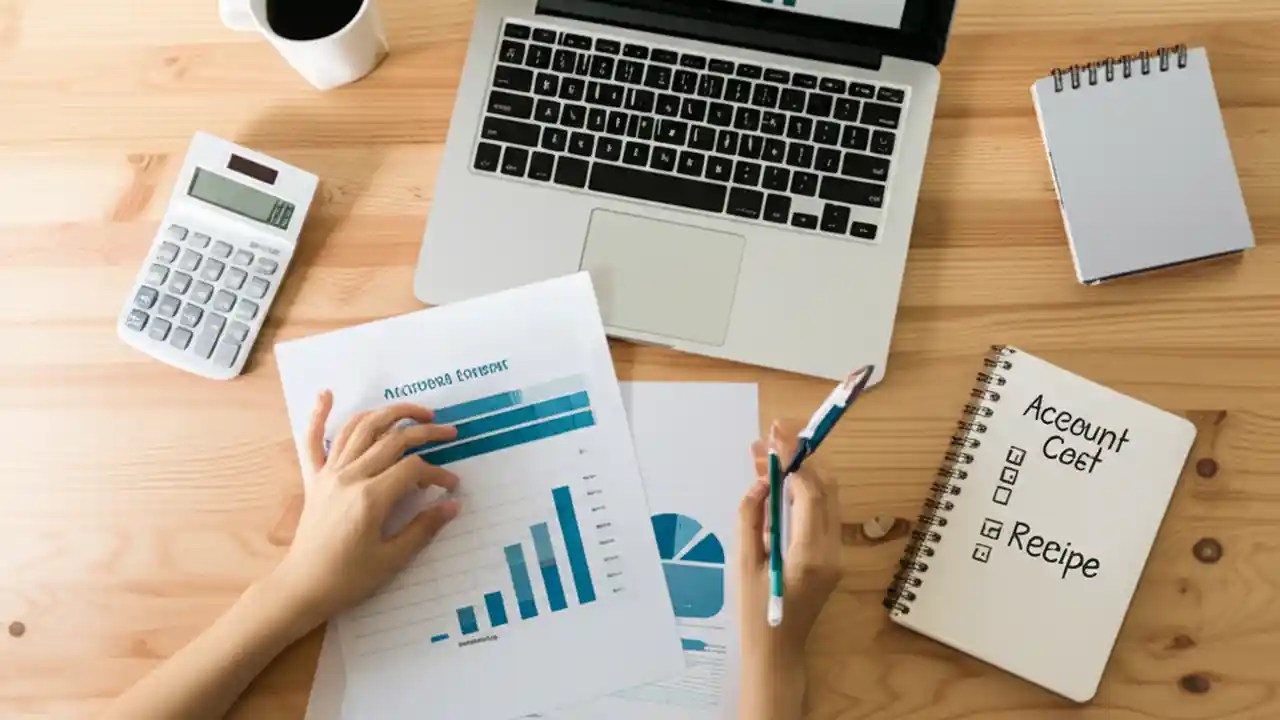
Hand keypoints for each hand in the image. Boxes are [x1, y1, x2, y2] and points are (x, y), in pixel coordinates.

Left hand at [268, 391, 461, 627]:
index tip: (452, 486)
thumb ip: (423, 528)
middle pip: (392, 440)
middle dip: (424, 432)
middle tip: (449, 431)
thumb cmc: (347, 579)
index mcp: (369, 498)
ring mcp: (328, 475)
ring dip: (388, 413)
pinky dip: (318, 415)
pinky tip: (326, 395)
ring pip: (359, 429)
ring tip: (413, 411)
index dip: (438, 473)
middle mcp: (348, 477)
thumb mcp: (391, 559)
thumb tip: (453, 505)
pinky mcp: (313, 480)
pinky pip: (312, 441)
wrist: (301, 588)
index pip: (413, 469)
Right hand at [739, 420, 841, 658]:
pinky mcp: (829, 557)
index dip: (794, 460)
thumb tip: (762, 482)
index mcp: (810, 554)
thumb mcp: (745, 563)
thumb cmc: (755, 615)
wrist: (778, 653)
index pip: (810, 493)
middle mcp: (831, 551)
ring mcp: (834, 555)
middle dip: (801, 457)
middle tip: (771, 435)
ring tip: (765, 455)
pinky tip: (776, 483)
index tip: (774, 434)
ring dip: (800, 473)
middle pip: (826, 489)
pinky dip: (801, 494)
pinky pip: (819, 515)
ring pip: (825, 499)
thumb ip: (751, 517)